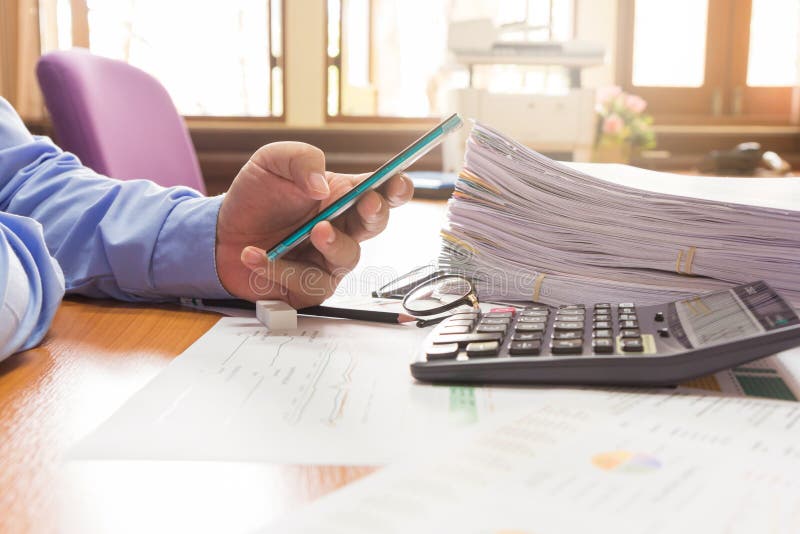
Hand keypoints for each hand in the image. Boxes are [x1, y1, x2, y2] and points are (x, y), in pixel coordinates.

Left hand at [215, 142, 413, 307]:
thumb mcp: (271, 162)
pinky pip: (307, 282)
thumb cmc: (255, 198)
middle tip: (367, 203)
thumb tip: (322, 185)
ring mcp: (328, 260)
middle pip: (376, 224)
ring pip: (348, 257)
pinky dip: (279, 269)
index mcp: (344, 196)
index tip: (396, 182)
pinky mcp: (308, 286)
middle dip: (376, 213)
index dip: (396, 187)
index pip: (382, 191)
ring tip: (313, 231)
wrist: (220, 233)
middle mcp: (343, 228)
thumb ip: (300, 159)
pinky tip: (254, 254)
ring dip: (334, 243)